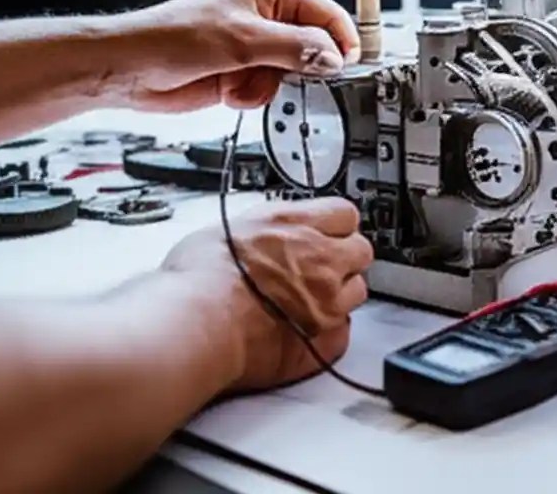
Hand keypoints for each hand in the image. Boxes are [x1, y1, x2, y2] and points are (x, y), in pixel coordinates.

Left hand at [115, 0, 360, 112]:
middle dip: (297, 70)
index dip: (341, 42)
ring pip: (294, 76)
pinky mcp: (246, 72)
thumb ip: (296, 48)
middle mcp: (270, 18)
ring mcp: (258, 47)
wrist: (132, 70)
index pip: (329, 15)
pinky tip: (228, 88)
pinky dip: (252, 95)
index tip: (347, 67)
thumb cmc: (173, 37)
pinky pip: (270, 90)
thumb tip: (334, 57)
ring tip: (240, 78)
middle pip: (316, 49)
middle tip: (279, 72)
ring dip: (268, 86)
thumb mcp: (243, 40)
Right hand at [160, 197, 373, 392]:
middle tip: (319, 269)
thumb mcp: (227, 228)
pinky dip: (328, 333)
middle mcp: (321, 260)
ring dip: (339, 295)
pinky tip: (303, 331)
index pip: (345, 214)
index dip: (335, 226)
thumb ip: (265, 229)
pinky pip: (342, 332)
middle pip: (360, 251)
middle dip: (343, 258)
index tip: (326, 233)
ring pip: (357, 292)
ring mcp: (328, 302)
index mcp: (297, 226)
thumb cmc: (199, 279)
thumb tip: (268, 233)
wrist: (197, 325)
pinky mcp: (325, 341)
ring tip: (307, 303)